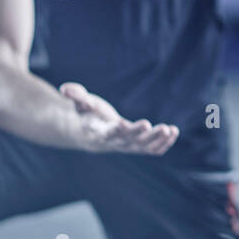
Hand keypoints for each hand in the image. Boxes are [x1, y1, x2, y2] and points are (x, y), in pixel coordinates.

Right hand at [60, 82, 178, 154]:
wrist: (89, 133)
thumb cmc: (86, 114)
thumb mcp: (80, 103)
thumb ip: (75, 96)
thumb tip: (64, 89)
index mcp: (99, 132)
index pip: (108, 134)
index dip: (116, 130)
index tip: (124, 124)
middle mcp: (115, 142)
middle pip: (130, 142)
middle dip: (143, 135)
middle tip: (156, 126)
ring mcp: (127, 146)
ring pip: (144, 148)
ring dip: (158, 140)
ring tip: (169, 129)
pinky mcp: (137, 146)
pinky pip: (152, 149)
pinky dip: (164, 143)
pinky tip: (174, 132)